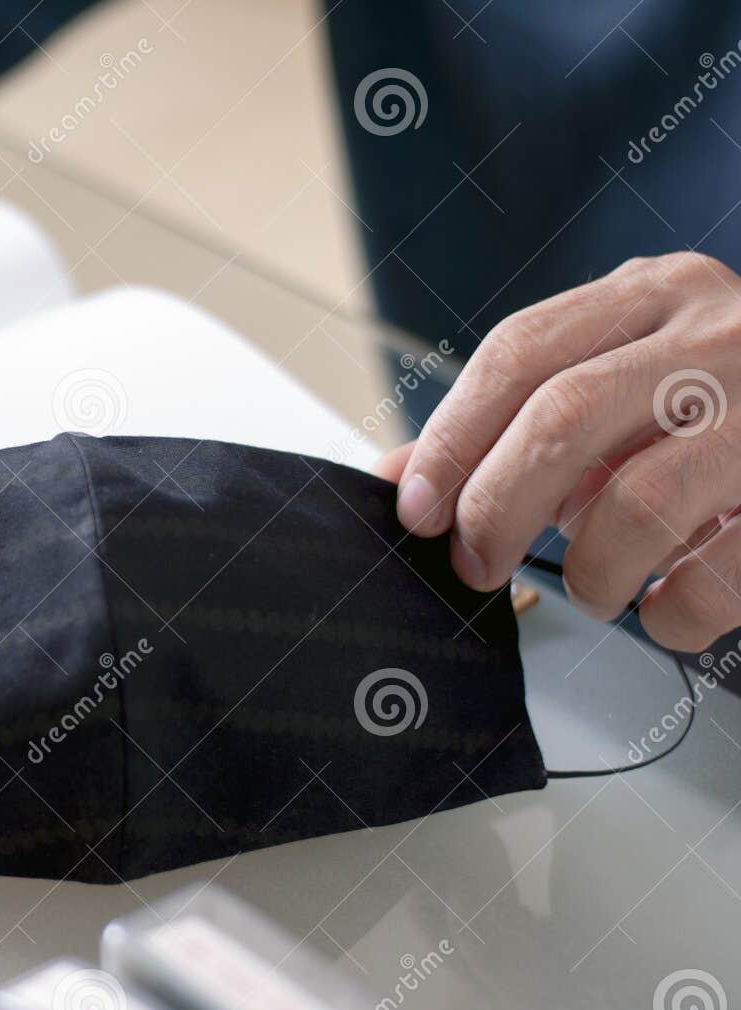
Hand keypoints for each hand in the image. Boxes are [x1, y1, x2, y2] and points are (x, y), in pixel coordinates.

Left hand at [388, 252, 740, 651]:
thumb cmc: (722, 404)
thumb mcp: (621, 379)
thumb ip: (515, 419)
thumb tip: (402, 480)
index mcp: (654, 296)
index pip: (519, 353)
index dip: (450, 438)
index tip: (416, 508)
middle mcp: (717, 336)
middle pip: (564, 417)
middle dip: (496, 508)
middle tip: (477, 564)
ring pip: (640, 501)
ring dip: (589, 569)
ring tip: (591, 588)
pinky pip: (722, 571)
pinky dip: (673, 611)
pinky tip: (666, 609)